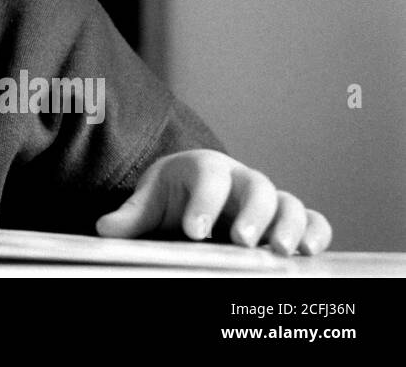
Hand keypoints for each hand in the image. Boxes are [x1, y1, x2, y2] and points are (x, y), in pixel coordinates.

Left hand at [94, 149, 331, 254]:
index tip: (193, 232)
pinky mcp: (286, 218)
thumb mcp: (151, 200)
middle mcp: (240, 179)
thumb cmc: (174, 195)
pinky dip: (316, 232)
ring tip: (280, 250)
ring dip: (288, 224)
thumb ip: (132, 216)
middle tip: (242, 241)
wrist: (196, 189)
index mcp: (204, 168)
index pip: (207, 178)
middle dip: (252, 213)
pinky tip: (309, 252)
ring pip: (288, 202)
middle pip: (256, 186)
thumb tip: (104, 229)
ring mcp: (268, 198)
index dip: (203, 203)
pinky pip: (312, 219)